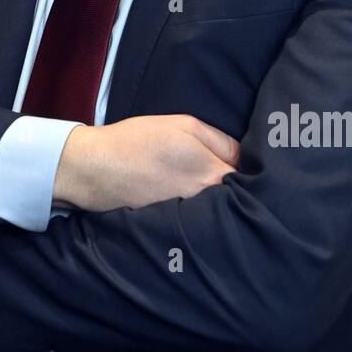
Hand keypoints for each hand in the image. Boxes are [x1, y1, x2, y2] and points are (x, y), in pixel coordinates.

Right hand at [54, 114, 239, 212]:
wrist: (95, 168)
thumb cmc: (138, 140)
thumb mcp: (184, 125)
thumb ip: (221, 141)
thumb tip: (245, 157)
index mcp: (211, 174)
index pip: (252, 182)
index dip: (256, 174)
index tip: (255, 169)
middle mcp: (204, 202)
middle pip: (236, 201)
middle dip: (239, 191)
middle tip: (234, 178)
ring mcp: (187, 219)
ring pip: (216, 212)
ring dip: (217, 204)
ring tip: (205, 189)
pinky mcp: (171, 227)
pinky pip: (195, 221)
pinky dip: (196, 214)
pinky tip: (184, 200)